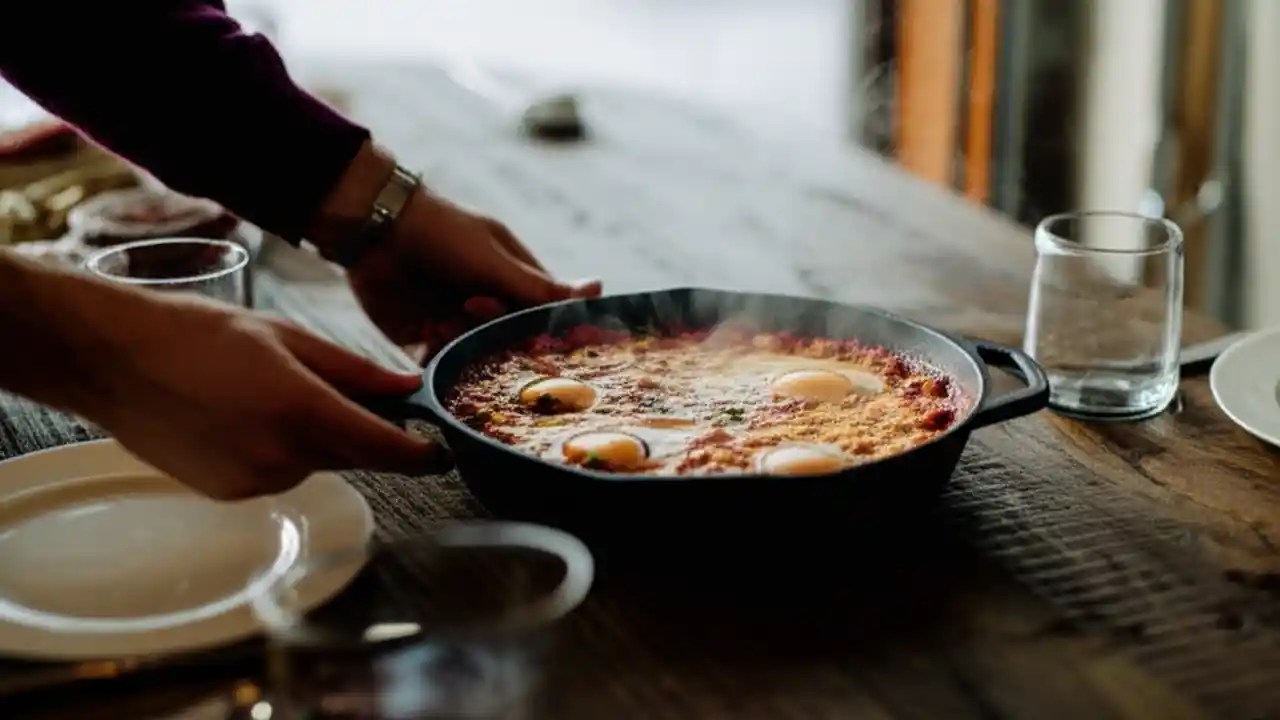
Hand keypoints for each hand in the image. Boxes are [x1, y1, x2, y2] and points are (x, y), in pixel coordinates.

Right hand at [88, 293, 448, 499]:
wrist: (113, 360)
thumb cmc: (198, 334)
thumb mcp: (287, 336)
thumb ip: (355, 370)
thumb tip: (407, 387)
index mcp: (304, 411)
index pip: (386, 450)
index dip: (421, 454)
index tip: (439, 452)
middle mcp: (283, 457)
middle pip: (354, 456)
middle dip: (363, 433)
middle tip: (345, 393)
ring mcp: (254, 482)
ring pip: (316, 465)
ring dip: (315, 439)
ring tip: (270, 394)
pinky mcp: (229, 495)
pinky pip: (279, 475)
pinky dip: (279, 452)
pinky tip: (244, 418)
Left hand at [346, 189, 601, 351]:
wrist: (373, 229)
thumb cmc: (443, 233)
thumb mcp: (494, 261)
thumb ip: (539, 287)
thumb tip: (598, 289)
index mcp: (514, 280)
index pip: (546, 316)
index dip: (553, 332)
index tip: (558, 345)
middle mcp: (489, 306)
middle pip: (511, 342)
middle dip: (498, 334)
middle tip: (474, 305)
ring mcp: (456, 324)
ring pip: (476, 356)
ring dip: (464, 339)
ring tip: (445, 312)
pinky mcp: (422, 339)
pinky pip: (439, 363)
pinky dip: (436, 354)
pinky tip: (426, 330)